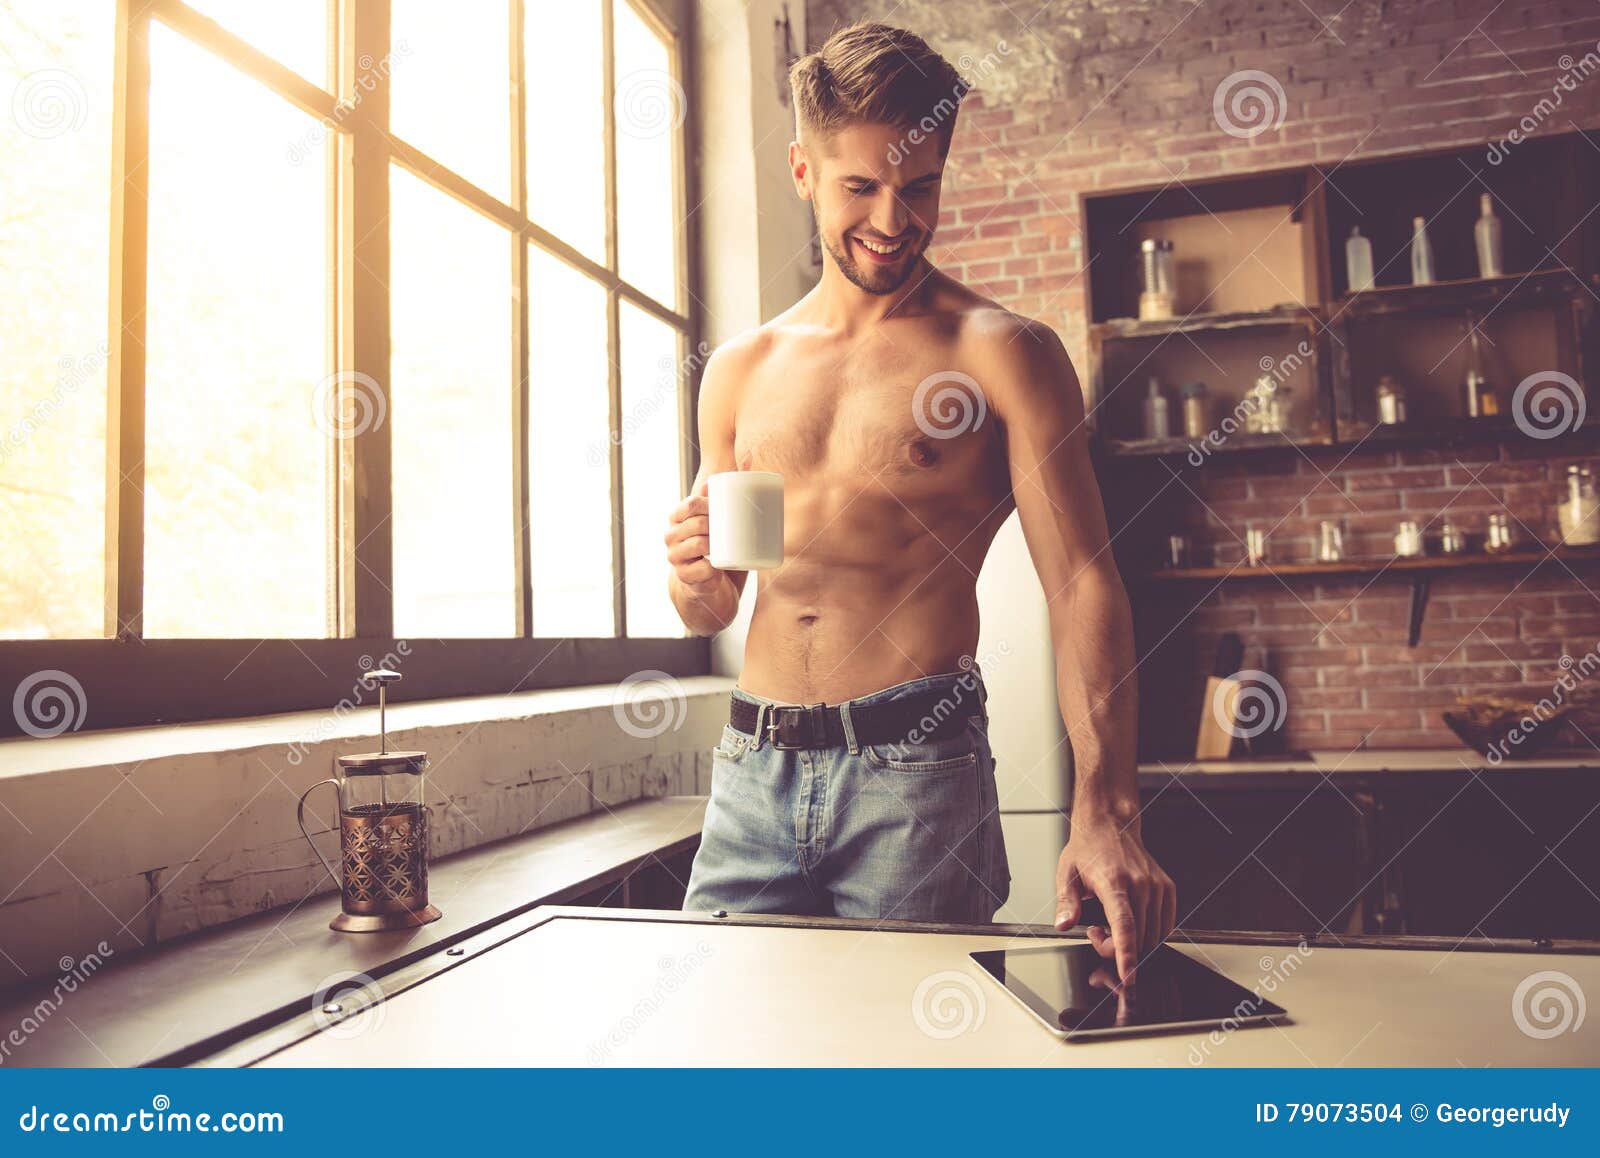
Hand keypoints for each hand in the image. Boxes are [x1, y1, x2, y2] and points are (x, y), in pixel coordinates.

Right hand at [665, 480, 724, 592]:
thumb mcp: (721, 518)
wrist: (712, 587)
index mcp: (678, 519)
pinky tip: (714, 567)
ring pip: (694, 545)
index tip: (726, 506)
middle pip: (693, 523)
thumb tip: (750, 456)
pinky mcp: (686, 579)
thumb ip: (732, 490)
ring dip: (709, 543)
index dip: (707, 503)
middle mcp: (672, 537)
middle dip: (711, 522)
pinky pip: (697, 571)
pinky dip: (708, 569)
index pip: (689, 504)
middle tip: (732, 525)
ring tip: (725, 542)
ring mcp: (677, 559)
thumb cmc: (717, 546)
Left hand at [1053, 813, 1175, 986]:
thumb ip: (1067, 902)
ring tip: (1110, 924)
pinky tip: (1131, 921)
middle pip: (1138, 938)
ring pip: (1153, 936)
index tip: (1128, 976)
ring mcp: (1157, 887)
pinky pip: (1165, 926)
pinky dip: (1149, 934)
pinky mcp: (1168, 889)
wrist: (1111, 825)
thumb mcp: (1067, 873)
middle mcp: (1140, 885)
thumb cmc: (1088, 849)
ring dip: (1133, 943)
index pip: (1124, 925)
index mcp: (1114, 881)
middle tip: (1096, 934)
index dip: (1126, 954)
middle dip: (1116, 950)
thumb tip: (1064, 924)